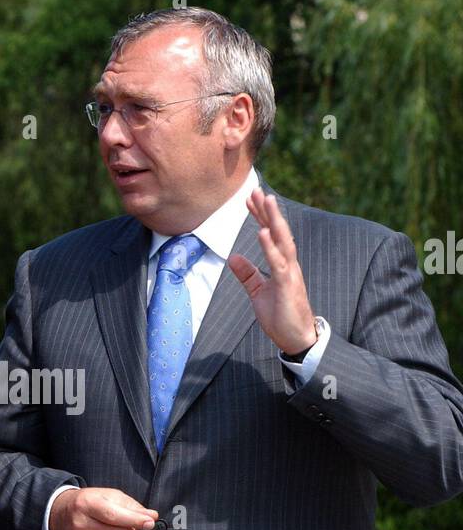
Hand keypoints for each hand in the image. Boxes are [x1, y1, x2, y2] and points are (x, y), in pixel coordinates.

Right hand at [49, 487, 156, 529]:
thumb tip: (152, 517)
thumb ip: (131, 506)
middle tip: (121, 524)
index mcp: (86, 504)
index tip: (150, 522)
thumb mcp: (107, 496)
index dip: (135, 520)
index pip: (114, 515)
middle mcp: (79, 525)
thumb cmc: (88, 504)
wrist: (58, 516)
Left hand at [228, 188, 316, 352]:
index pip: (270, 235)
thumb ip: (248, 275)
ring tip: (265, 200)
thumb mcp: (259, 293)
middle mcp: (289, 265)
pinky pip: (278, 262)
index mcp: (282, 265)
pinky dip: (269, 246)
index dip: (260, 217)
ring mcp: (290, 273)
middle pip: (277, 232)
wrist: (297, 339)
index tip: (250, 200)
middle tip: (256, 190)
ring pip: (282, 241)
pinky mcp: (287, 285)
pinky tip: (261, 232)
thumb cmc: (281, 317)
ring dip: (273, 220)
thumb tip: (233, 257)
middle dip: (266, 211)